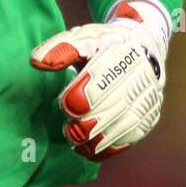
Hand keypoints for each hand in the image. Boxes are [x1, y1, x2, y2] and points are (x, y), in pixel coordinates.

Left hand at [29, 0, 167, 158]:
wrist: (143, 48)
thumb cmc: (104, 44)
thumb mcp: (83, 37)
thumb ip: (59, 48)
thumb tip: (37, 61)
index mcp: (122, 53)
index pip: (100, 82)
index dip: (78, 98)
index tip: (67, 103)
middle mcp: (141, 78)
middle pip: (109, 111)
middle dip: (83, 123)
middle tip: (69, 125)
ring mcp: (147, 101)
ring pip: (118, 130)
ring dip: (91, 138)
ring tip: (74, 135)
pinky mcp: (148, 119)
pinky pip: (126, 141)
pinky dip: (104, 148)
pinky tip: (87, 147)